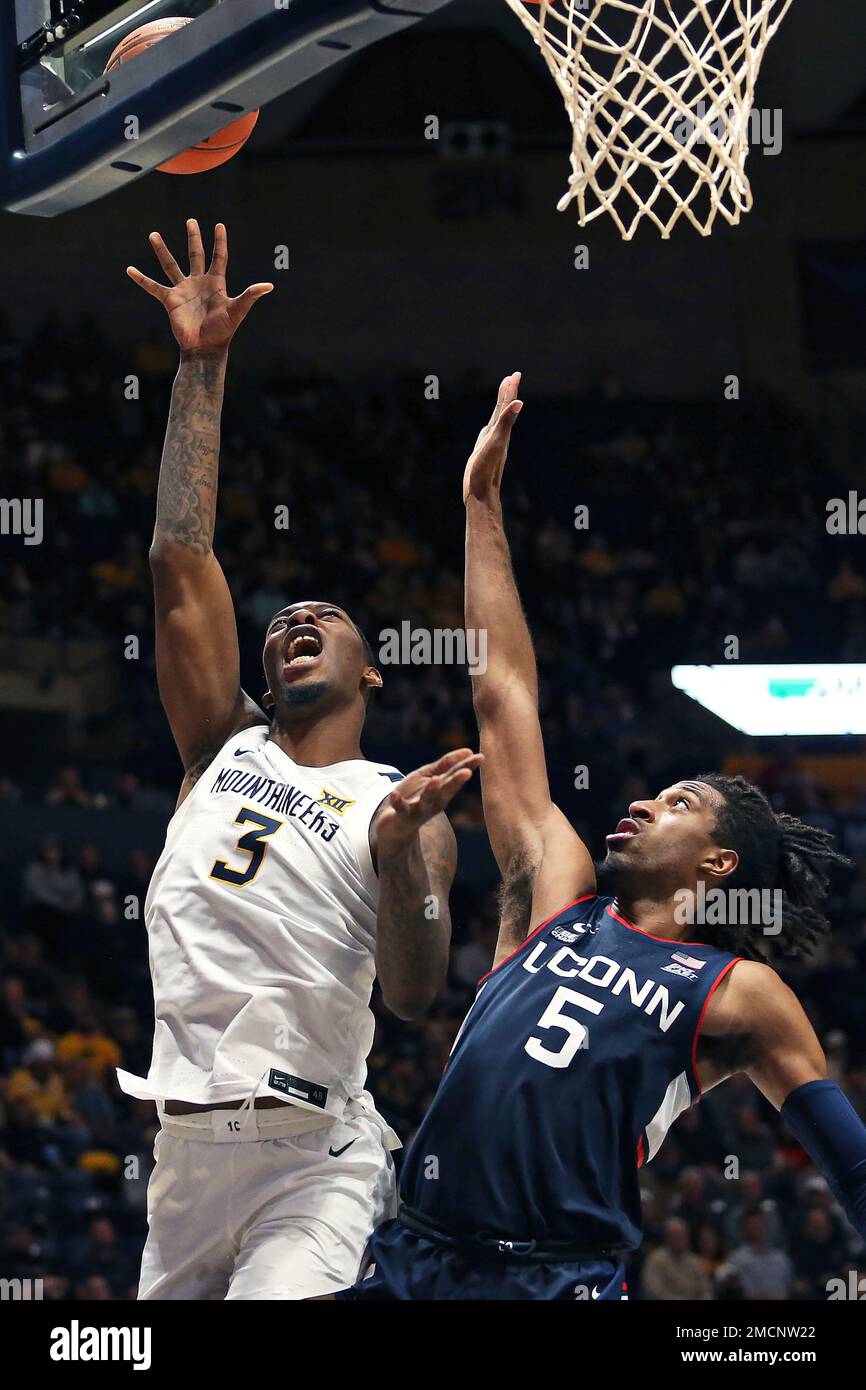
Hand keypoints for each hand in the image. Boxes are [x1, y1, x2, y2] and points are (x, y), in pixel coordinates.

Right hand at [127, 220, 272, 353]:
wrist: (205, 348)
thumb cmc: (223, 331)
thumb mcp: (237, 310)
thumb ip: (250, 296)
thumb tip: (269, 286)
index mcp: (216, 283)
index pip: (219, 257)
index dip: (220, 242)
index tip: (219, 225)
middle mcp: (199, 283)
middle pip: (196, 254)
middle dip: (194, 238)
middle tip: (190, 221)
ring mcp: (184, 290)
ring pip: (171, 265)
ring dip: (162, 250)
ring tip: (153, 234)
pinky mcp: (170, 300)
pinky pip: (153, 287)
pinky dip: (141, 279)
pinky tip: (129, 270)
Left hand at [375, 748, 481, 857]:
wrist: (395, 825)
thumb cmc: (415, 796)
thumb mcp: (429, 776)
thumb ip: (445, 764)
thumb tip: (468, 750)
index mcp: (443, 791)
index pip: (456, 776)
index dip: (468, 766)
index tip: (481, 757)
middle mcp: (435, 802)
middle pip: (446, 790)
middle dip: (455, 782)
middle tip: (467, 772)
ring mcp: (419, 810)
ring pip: (427, 801)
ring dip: (431, 791)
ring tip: (436, 780)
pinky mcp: (403, 816)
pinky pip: (400, 808)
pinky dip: (398, 802)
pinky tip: (394, 794)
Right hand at [462, 372, 522, 503]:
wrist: (481, 493)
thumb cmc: (486, 470)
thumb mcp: (495, 443)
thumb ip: (506, 423)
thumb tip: (520, 403)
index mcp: (502, 431)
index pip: (507, 405)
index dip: (510, 389)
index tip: (515, 374)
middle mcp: (499, 435)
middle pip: (504, 410)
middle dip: (507, 393)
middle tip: (511, 377)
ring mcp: (491, 443)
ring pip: (497, 420)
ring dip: (501, 406)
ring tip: (503, 395)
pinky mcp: (483, 452)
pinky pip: (489, 432)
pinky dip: (491, 424)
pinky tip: (489, 425)